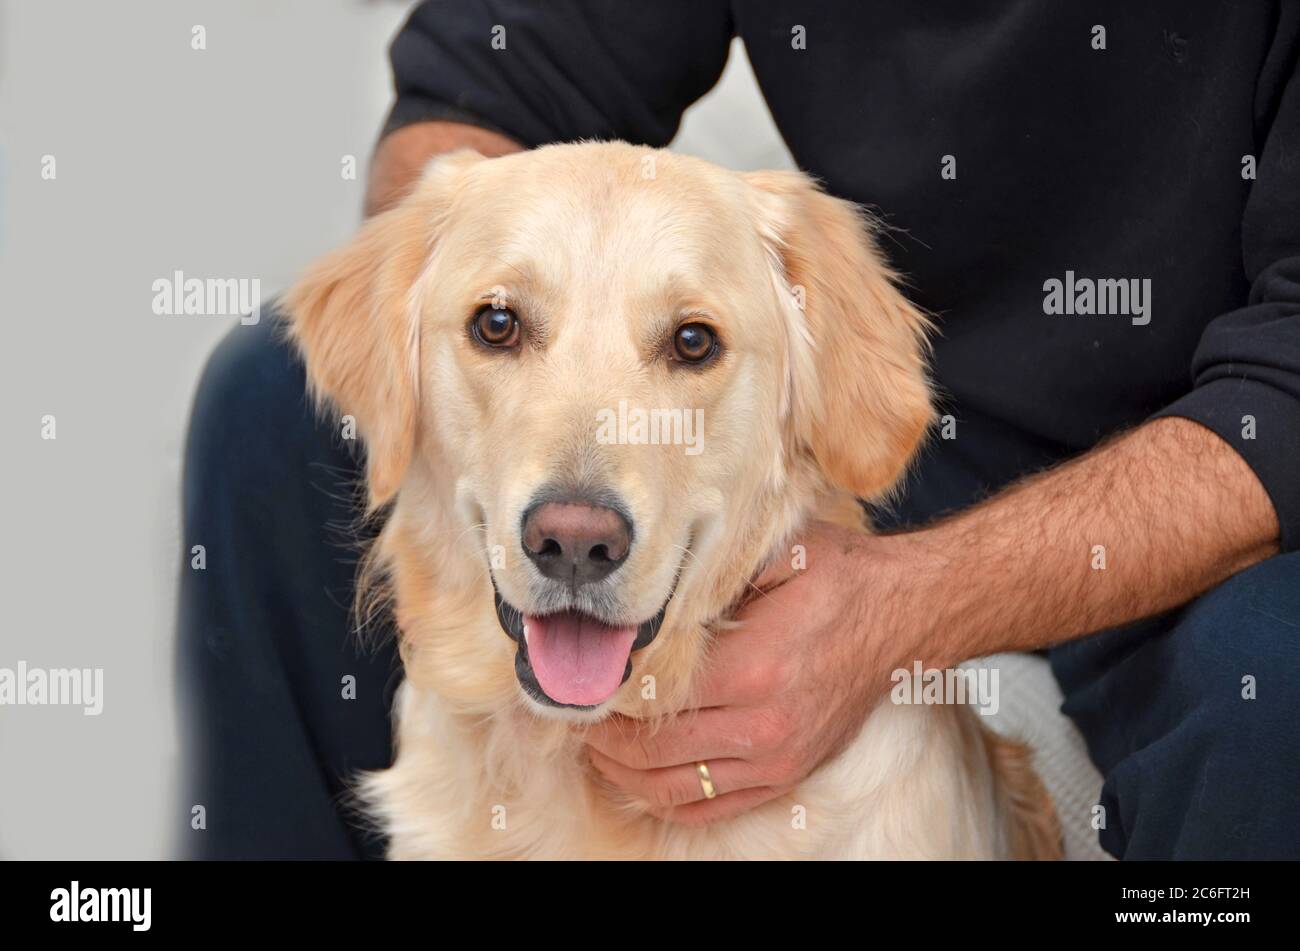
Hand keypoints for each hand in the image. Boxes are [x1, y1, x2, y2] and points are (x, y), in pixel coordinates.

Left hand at [585, 520, 928, 825]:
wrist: (901, 613)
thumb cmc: (834, 576)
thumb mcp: (772, 554)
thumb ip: (707, 576)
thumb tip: (640, 594)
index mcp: (754, 668)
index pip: (652, 696)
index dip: (608, 690)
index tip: (584, 674)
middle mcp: (764, 724)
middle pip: (651, 750)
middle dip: (603, 735)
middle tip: (577, 712)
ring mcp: (776, 758)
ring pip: (671, 788)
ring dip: (622, 772)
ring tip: (597, 743)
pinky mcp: (786, 775)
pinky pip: (708, 807)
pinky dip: (662, 798)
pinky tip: (637, 773)